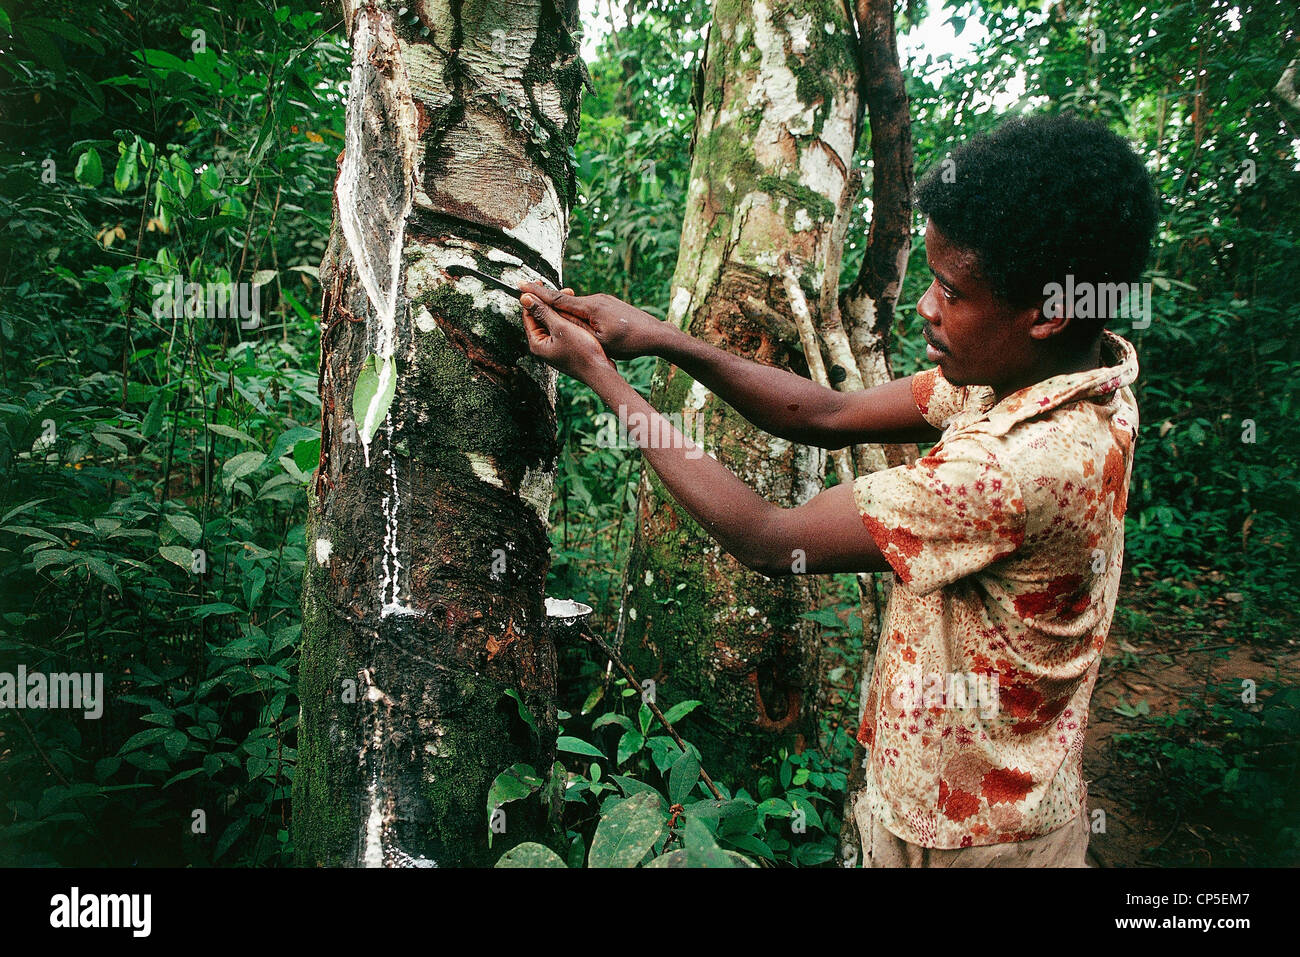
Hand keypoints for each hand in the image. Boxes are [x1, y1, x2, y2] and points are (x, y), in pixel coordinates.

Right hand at [516, 282, 669, 358]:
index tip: (520, 284)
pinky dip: (576, 311)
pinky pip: (587, 307)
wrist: (656, 334)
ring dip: (561, 307)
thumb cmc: (630, 342)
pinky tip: (574, 317)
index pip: (557, 299)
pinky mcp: (610, 305)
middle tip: (525, 288)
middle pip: (564, 299)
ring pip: (576, 305)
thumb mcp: (600, 340)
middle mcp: (595, 299)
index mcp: (590, 307)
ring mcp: (604, 300)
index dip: (537, 293)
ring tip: (546, 307)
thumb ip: (578, 328)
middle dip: (545, 297)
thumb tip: (558, 319)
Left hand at [520, 289, 615, 383]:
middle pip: (541, 318)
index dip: (534, 298)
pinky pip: (562, 329)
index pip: (529, 315)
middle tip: (564, 291)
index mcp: (537, 343)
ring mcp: (554, 348)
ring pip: (552, 322)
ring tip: (572, 299)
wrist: (600, 372)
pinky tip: (576, 313)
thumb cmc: (582, 353)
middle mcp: (543, 346)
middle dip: (550, 303)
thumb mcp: (561, 328)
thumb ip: (543, 312)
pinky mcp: (565, 348)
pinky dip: (567, 319)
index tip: (541, 284)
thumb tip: (525, 298)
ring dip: (560, 310)